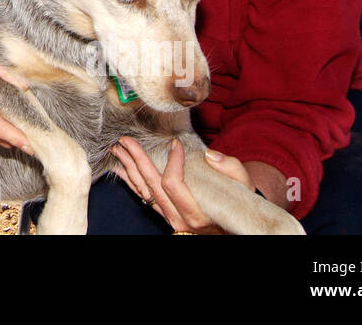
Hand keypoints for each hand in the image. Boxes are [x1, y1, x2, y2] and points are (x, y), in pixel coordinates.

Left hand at [110, 137, 254, 233]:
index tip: (175, 143)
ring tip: (118, 149)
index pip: (174, 185)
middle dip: (138, 160)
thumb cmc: (240, 201)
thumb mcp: (243, 186)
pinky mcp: (165, 216)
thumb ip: (230, 169)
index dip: (172, 162)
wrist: (236, 221)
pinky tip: (121, 168)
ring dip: (129, 168)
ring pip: (144, 192)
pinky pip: (143, 197)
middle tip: (127, 140)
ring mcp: (170, 219)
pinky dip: (131, 181)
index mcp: (198, 215)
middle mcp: (180, 220)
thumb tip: (211, 155)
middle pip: (152, 186)